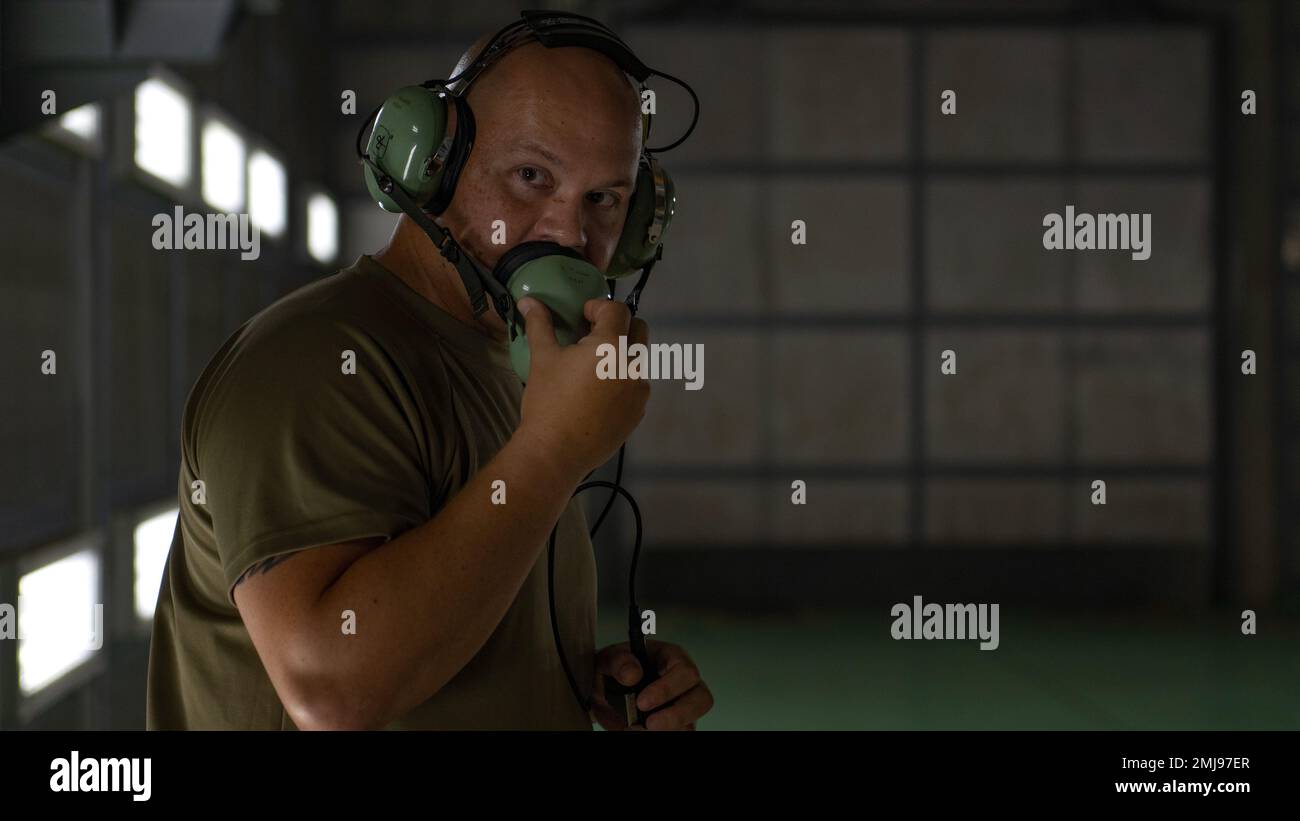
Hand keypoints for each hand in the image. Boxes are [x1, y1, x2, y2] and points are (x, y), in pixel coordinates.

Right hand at [515, 297, 650, 480]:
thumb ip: (540, 325)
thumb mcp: (543, 358)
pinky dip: (622, 380)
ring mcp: (640, 391)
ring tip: (592, 367)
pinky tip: (597, 394)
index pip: (618, 310)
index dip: (599, 307)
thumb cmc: (548, 401)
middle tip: (590, 336)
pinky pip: (636, 385)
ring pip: (638, 359)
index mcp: (612, 346)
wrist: (556, 452)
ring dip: (621, 354)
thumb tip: (528, 301)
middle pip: (638, 329)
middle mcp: (633, 365)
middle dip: (618, 326)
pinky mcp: (638, 412)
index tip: (582, 316)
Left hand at [590, 640, 712, 730]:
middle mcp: (684, 683)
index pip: (684, 671)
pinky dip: (665, 734)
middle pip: (701, 699)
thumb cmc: (615, 670)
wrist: (605, 693)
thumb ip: (618, 662)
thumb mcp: (609, 659)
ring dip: (670, 729)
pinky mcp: (678, 725)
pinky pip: (682, 732)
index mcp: (671, 658)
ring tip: (639, 730)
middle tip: (649, 724)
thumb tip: (632, 674)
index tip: (642, 702)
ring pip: (693, 722)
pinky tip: (642, 731)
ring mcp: (684, 706)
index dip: (666, 689)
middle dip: (676, 715)